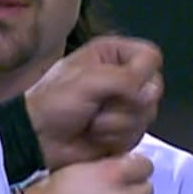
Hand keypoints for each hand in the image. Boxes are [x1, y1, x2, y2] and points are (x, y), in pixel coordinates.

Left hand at [26, 36, 162, 168]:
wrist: (38, 139)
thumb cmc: (55, 102)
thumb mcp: (87, 81)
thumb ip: (125, 78)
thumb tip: (150, 91)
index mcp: (113, 54)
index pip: (151, 56)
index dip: (142, 73)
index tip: (122, 85)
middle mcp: (124, 77)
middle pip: (154, 88)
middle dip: (125, 104)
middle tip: (98, 107)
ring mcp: (126, 106)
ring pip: (147, 114)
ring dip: (117, 123)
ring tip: (92, 123)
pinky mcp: (125, 131)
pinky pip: (138, 134)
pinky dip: (115, 137)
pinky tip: (95, 136)